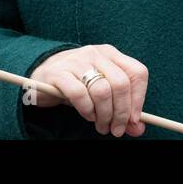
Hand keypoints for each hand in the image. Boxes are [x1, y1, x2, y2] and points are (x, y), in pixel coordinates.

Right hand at [29, 44, 148, 137]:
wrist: (43, 73)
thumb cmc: (79, 84)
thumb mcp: (102, 93)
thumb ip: (122, 109)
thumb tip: (138, 129)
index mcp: (111, 54)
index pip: (137, 73)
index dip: (139, 99)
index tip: (134, 120)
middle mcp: (96, 54)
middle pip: (121, 84)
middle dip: (121, 113)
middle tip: (116, 130)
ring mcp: (77, 61)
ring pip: (102, 91)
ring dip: (105, 115)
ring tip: (101, 125)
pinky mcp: (59, 73)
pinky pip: (80, 95)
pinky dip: (87, 110)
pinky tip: (87, 115)